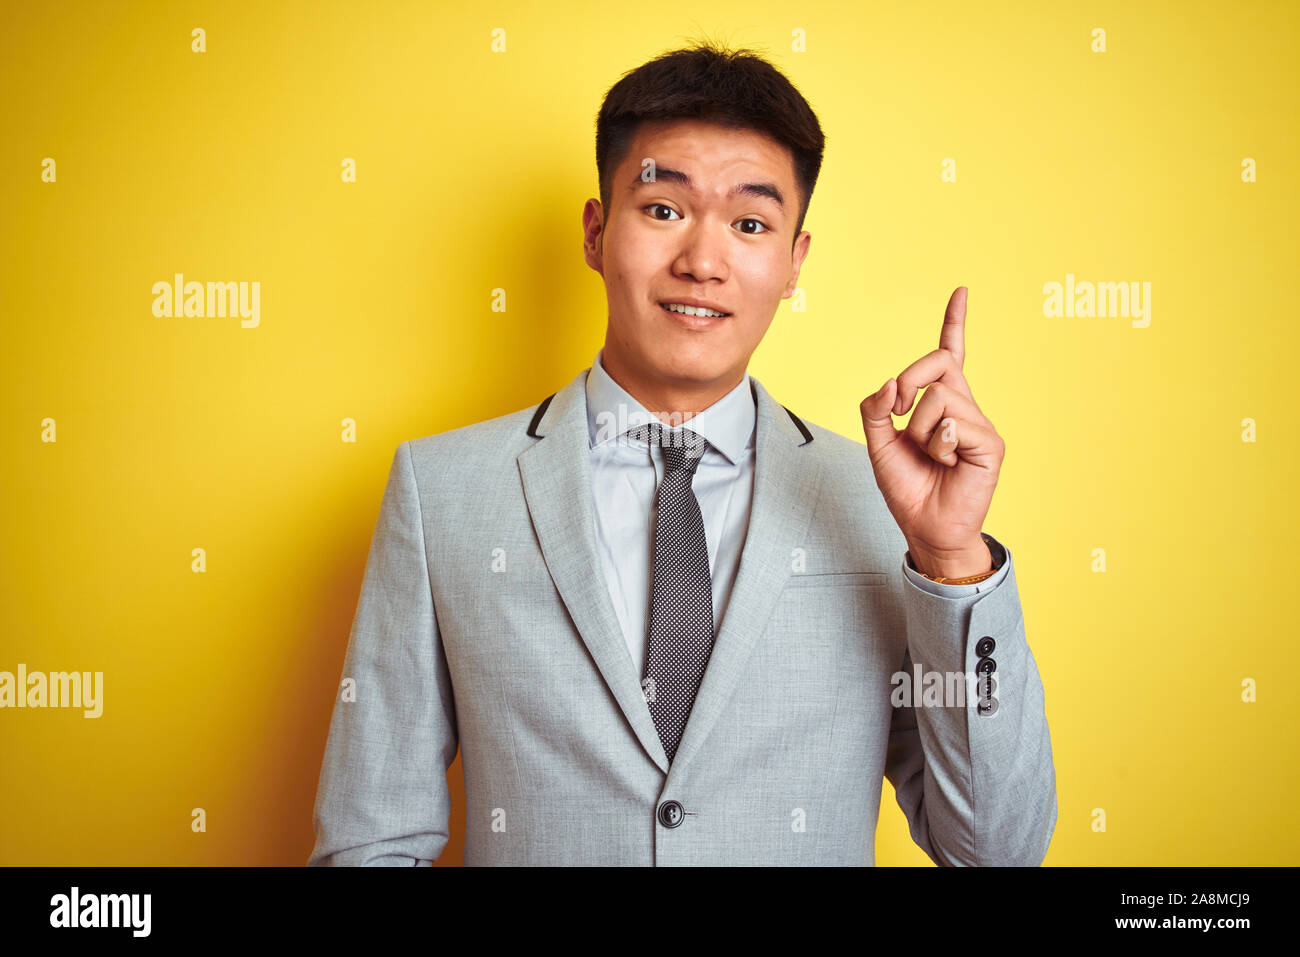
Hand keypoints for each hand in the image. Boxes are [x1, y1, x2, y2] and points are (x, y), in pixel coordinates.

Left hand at [859, 287, 1003, 578]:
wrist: (926, 528)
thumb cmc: (908, 487)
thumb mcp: (878, 444)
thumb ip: (876, 409)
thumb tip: (891, 384)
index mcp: (940, 404)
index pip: (951, 354)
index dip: (955, 322)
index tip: (962, 291)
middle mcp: (964, 407)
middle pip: (939, 361)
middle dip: (909, 380)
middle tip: (899, 413)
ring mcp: (979, 423)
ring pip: (940, 395)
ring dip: (919, 428)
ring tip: (929, 455)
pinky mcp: (990, 442)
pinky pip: (954, 423)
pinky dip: (938, 445)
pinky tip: (947, 464)